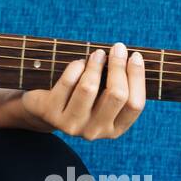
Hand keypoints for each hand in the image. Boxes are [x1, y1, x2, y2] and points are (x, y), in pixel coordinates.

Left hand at [0, 41, 145, 140]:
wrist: (43, 111)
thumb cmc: (80, 97)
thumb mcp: (102, 97)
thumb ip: (118, 84)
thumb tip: (132, 57)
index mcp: (114, 130)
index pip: (135, 105)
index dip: (137, 78)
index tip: (135, 55)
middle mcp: (95, 132)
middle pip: (116, 95)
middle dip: (118, 66)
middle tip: (118, 47)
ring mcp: (72, 125)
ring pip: (89, 88)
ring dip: (95, 65)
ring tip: (97, 53)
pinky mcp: (52, 113)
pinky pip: (67, 83)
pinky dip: (75, 68)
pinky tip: (79, 62)